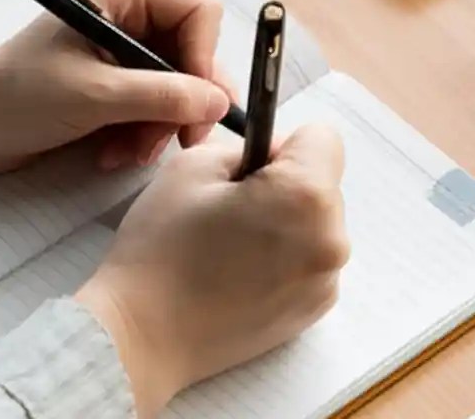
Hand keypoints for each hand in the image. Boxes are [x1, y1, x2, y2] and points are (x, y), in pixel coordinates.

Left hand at [0, 0, 236, 179]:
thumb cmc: (14, 98)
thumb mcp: (95, 96)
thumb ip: (163, 96)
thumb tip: (219, 103)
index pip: (197, 10)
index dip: (205, 56)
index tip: (197, 102)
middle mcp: (125, 16)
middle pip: (192, 52)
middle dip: (184, 101)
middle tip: (179, 141)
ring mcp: (118, 52)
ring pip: (175, 86)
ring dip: (158, 126)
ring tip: (128, 152)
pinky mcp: (110, 85)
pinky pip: (151, 107)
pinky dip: (139, 134)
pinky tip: (110, 153)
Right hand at [76, 124, 348, 417]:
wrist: (144, 336)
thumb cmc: (161, 247)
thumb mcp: (194, 166)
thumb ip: (247, 147)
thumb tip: (273, 159)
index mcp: (306, 197)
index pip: (322, 138)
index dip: (280, 145)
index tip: (246, 171)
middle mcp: (331, 240)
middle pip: (321, 184)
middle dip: (283, 186)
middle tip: (228, 211)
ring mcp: (325, 282)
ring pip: (316, 225)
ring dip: (285, 224)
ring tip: (230, 248)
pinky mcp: (313, 312)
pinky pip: (309, 261)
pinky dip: (284, 259)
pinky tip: (239, 275)